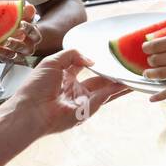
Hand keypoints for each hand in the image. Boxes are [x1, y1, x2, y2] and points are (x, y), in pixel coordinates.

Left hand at [0, 2, 41, 61]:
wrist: (12, 33)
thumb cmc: (18, 24)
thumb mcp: (22, 17)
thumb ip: (25, 13)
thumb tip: (29, 7)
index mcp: (33, 38)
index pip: (35, 36)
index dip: (28, 30)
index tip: (20, 23)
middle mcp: (28, 48)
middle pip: (26, 49)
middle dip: (15, 43)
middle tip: (6, 38)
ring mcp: (18, 55)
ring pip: (13, 55)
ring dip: (4, 50)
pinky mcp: (8, 59)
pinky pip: (3, 58)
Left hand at [4, 49, 126, 136]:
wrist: (31, 110)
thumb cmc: (35, 87)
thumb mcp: (52, 62)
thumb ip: (72, 55)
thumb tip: (91, 60)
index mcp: (65, 77)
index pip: (84, 67)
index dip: (95, 62)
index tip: (108, 56)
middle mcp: (76, 89)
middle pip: (99, 80)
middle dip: (113, 74)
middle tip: (126, 66)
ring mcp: (83, 101)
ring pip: (106, 90)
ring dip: (119, 84)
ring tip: (134, 75)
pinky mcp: (88, 110)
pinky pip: (104, 98)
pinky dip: (116, 91)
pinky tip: (128, 84)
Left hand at [141, 0, 165, 97]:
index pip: (156, 43)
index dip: (149, 46)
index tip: (148, 47)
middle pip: (156, 60)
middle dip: (151, 60)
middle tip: (152, 60)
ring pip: (160, 74)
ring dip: (151, 74)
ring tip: (148, 74)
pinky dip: (160, 95)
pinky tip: (151, 99)